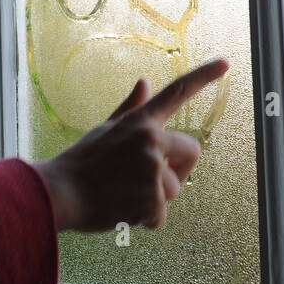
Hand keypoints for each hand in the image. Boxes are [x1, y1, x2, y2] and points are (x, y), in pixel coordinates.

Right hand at [35, 58, 229, 232]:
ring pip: (173, 190)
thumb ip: (130, 109)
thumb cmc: (80, 163)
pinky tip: (120, 211)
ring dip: (154, 200)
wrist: (58, 194)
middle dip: (178, 170)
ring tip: (122, 196)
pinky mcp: (151, 199)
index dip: (204, 75)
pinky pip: (160, 216)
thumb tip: (145, 82)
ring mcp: (152, 169)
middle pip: (193, 153)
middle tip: (147, 181)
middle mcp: (150, 140)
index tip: (226, 62)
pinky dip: (143, 220)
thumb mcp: (105, 130)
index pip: (177, 92)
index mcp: (140, 121)